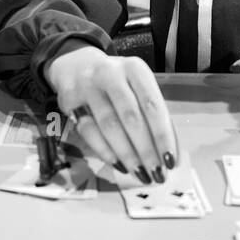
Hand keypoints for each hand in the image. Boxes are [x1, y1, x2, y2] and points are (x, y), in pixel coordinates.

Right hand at [44, 45, 176, 182]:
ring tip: (140, 173)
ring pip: (109, 126)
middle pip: (131, 117)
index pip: (152, 105)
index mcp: (134, 69)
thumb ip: (151, 113)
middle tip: (156, 173)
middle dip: (145, 150)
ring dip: (127, 155)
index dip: (162, 136)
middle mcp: (110, 73)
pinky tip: (119, 164)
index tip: (170, 160)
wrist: (76, 66)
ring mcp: (87, 86)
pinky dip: (105, 152)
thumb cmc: (116, 82)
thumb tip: (167, 153)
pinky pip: (89, 131)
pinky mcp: (69, 100)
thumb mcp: (136, 86)